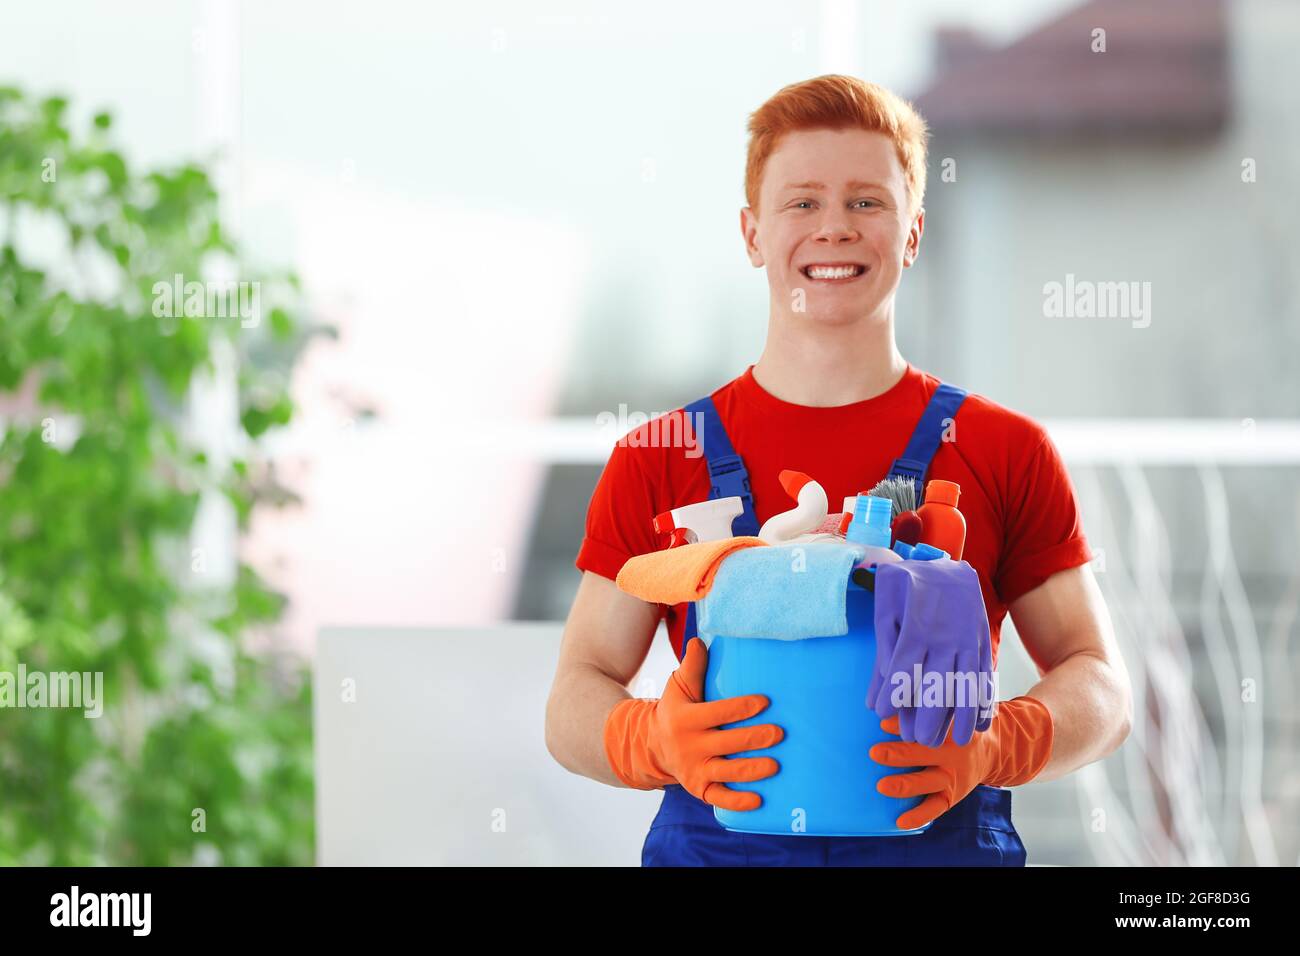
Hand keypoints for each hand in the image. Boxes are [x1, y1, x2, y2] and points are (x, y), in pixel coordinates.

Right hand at [603, 638, 782, 810]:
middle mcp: (689, 746)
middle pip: (727, 743)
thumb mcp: (679, 687)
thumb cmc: (676, 710)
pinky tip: (759, 799)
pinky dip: (738, 802)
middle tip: (779, 733)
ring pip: (727, 772)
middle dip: (754, 739)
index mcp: (685, 719)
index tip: (764, 702)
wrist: (654, 746)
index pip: (717, 712)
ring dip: (752, 770)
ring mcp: (694, 770)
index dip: (741, 707)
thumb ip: (692, 666)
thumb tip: (700, 641)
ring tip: (775, 765)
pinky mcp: (699, 789)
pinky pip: (719, 798)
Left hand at [867, 558, 993, 746]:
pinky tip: (980, 726)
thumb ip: (882, 649)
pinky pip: (985, 678)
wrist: (951, 565)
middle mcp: (946, 638)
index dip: (893, 694)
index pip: (904, 669)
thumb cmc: (909, 585)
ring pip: (966, 686)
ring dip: (960, 718)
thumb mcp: (886, 605)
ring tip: (952, 743)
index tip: (883, 714)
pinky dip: (984, 703)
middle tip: (916, 740)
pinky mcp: (982, 645)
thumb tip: (873, 697)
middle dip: (927, 717)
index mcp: (918, 626)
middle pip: (937, 686)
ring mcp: (968, 642)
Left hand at [869, 696, 1053, 829]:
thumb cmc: (958, 726)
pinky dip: (919, 816)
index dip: (907, 723)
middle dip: (900, 753)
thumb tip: (889, 696)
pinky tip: (900, 821)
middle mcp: (953, 753)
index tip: (883, 721)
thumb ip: (926, 704)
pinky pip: (935, 808)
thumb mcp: (951, 710)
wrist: (994, 750)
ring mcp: (952, 777)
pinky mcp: (951, 796)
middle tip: (874, 753)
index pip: (931, 724)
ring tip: (882, 786)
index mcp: (952, 728)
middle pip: (925, 753)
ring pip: (928, 782)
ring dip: (905, 785)